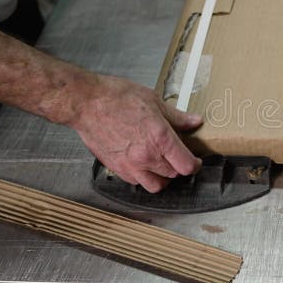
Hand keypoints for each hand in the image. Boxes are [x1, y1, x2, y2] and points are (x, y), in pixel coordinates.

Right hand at [70, 75, 202, 192]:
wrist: (86, 103)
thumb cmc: (116, 98)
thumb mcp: (154, 101)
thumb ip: (176, 116)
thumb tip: (194, 121)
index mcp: (160, 139)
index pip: (186, 165)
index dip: (195, 165)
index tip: (196, 160)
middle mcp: (146, 156)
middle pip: (173, 175)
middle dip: (180, 167)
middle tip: (178, 156)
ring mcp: (130, 165)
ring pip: (155, 185)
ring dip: (162, 178)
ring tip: (162, 164)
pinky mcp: (116, 168)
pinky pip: (135, 181)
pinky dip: (143, 176)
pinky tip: (143, 163)